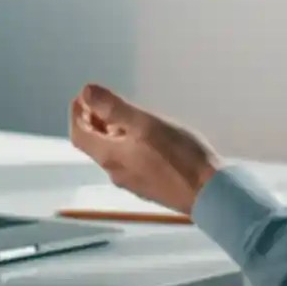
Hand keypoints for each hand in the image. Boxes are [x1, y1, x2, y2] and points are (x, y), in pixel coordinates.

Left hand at [69, 84, 223, 214]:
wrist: (209, 193)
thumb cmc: (180, 157)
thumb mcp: (145, 124)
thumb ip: (114, 108)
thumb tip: (86, 92)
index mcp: (110, 157)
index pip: (79, 134)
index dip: (77, 113)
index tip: (83, 96)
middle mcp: (116, 172)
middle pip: (94, 145)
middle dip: (92, 121)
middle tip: (99, 101)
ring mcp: (133, 182)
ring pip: (112, 153)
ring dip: (110, 133)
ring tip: (122, 115)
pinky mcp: (149, 186)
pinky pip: (128, 161)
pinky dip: (126, 144)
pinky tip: (144, 137)